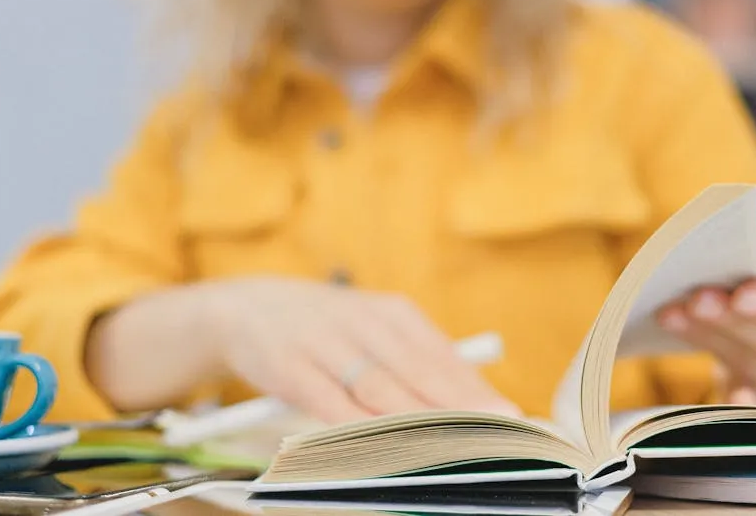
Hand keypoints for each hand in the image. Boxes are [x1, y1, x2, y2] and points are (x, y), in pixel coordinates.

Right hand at [204, 277, 518, 423]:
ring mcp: (326, 344)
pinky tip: (383, 447)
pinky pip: (330, 404)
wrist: (246, 308)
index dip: (476, 389)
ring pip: (380, 388)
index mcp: (393, 312)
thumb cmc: (326, 328)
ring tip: (454, 446)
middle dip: (460, 407)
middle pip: (419, 372)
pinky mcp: (290, 368)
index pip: (444, 355)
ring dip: (419, 420)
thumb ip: (417, 359)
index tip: (509, 417)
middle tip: (496, 434)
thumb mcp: (373, 327)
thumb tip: (474, 399)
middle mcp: (364, 322)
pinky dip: (358, 428)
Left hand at [656, 268, 755, 407]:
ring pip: (750, 367)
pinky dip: (727, 396)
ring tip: (672, 316)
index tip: (742, 295)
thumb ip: (753, 285)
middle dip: (732, 321)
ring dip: (707, 339)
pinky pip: (742, 407)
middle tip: (696, 301)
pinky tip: (714, 388)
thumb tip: (709, 282)